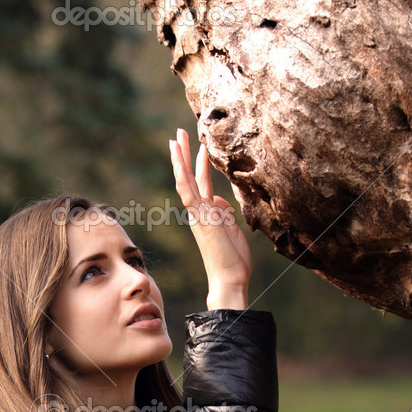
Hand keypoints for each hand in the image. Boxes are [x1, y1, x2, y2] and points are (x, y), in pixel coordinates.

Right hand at [169, 128, 251, 307]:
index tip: (201, 148)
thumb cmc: (233, 260)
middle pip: (189, 177)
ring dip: (181, 157)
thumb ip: (226, 212)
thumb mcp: (234, 229)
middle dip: (185, 155)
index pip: (202, 184)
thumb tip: (219, 199)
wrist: (229, 279)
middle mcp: (198, 211)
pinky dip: (181, 170)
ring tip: (177, 136)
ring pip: (185, 179)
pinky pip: (187, 188)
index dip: (200, 165)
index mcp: (207, 214)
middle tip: (180, 133)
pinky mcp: (199, 215)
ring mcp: (197, 213)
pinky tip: (178, 155)